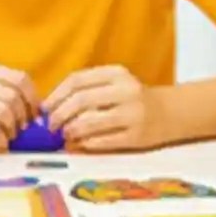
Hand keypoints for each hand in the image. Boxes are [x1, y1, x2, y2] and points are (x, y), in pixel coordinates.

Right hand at [0, 61, 36, 149]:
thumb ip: (1, 90)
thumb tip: (37, 109)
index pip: (19, 78)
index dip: (33, 98)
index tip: (33, 114)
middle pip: (13, 96)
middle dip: (24, 116)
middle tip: (22, 129)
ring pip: (4, 111)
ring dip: (13, 128)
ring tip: (9, 136)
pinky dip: (2, 141)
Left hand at [43, 65, 165, 151]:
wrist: (171, 112)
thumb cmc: (132, 99)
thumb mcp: (113, 85)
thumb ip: (86, 90)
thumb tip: (49, 108)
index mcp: (116, 73)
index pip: (77, 80)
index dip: (55, 95)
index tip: (44, 108)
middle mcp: (126, 90)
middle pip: (81, 100)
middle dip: (59, 115)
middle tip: (50, 126)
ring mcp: (133, 114)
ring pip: (90, 122)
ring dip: (70, 130)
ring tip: (64, 135)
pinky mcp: (137, 136)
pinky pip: (103, 141)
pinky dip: (86, 143)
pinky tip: (80, 143)